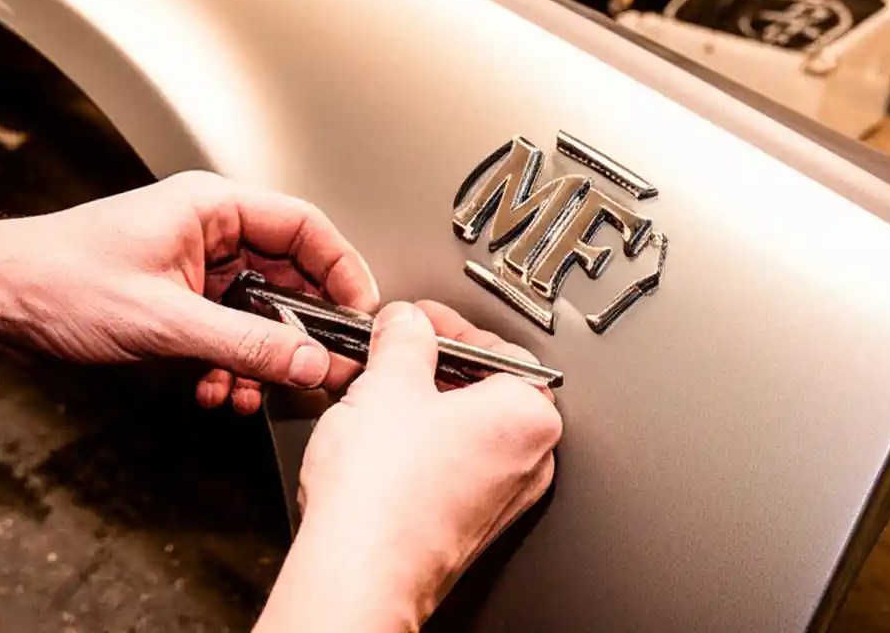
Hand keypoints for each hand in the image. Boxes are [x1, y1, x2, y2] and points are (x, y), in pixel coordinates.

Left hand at [0, 171, 378, 410]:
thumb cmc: (56, 280)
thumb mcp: (163, 322)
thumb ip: (246, 345)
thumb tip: (308, 361)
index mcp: (212, 207)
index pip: (306, 228)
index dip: (343, 271)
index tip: (359, 317)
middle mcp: (209, 232)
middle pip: (290, 276)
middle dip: (299, 330)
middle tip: (315, 368)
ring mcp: (194, 267)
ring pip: (259, 312)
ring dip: (261, 356)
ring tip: (252, 388)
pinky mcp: (177, 300)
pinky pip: (227, 332)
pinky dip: (230, 364)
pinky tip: (215, 388)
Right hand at [255, 302, 561, 632]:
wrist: (359, 570)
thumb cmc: (386, 493)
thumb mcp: (388, 380)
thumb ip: (404, 336)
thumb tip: (407, 323)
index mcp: (530, 416)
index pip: (497, 346)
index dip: (445, 324)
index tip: (416, 319)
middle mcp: (529, 461)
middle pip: (481, 389)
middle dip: (429, 368)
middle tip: (389, 355)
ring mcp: (500, 499)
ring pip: (461, 430)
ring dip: (418, 406)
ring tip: (374, 398)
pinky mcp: (468, 526)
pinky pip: (448, 467)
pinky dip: (417, 447)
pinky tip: (376, 443)